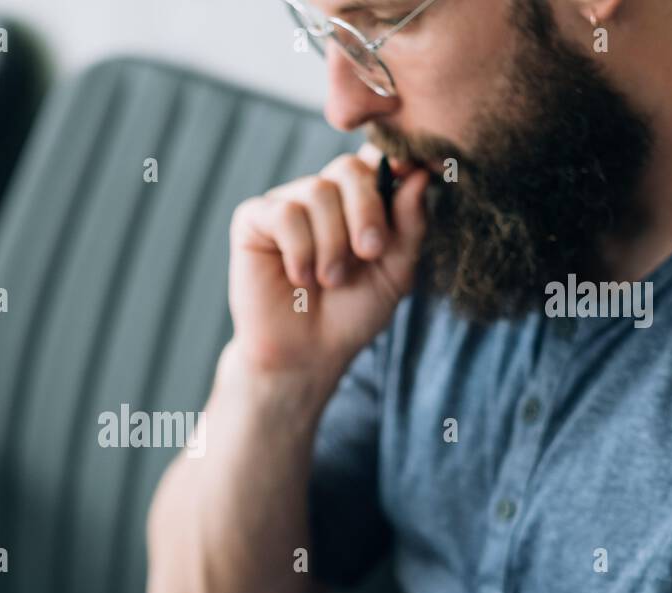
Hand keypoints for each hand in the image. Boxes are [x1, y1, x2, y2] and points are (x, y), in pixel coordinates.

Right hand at [227, 143, 428, 381]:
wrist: (308, 354)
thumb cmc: (351, 313)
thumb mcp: (396, 271)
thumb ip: (410, 225)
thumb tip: (418, 174)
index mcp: (356, 201)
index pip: (374, 160)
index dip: (391, 165)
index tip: (406, 184)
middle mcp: (321, 196)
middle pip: (348, 169)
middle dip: (366, 210)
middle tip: (370, 252)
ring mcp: (285, 205)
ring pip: (317, 191)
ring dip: (332, 243)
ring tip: (330, 279)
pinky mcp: (253, 220)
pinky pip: (284, 214)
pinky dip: (300, 249)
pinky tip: (301, 277)